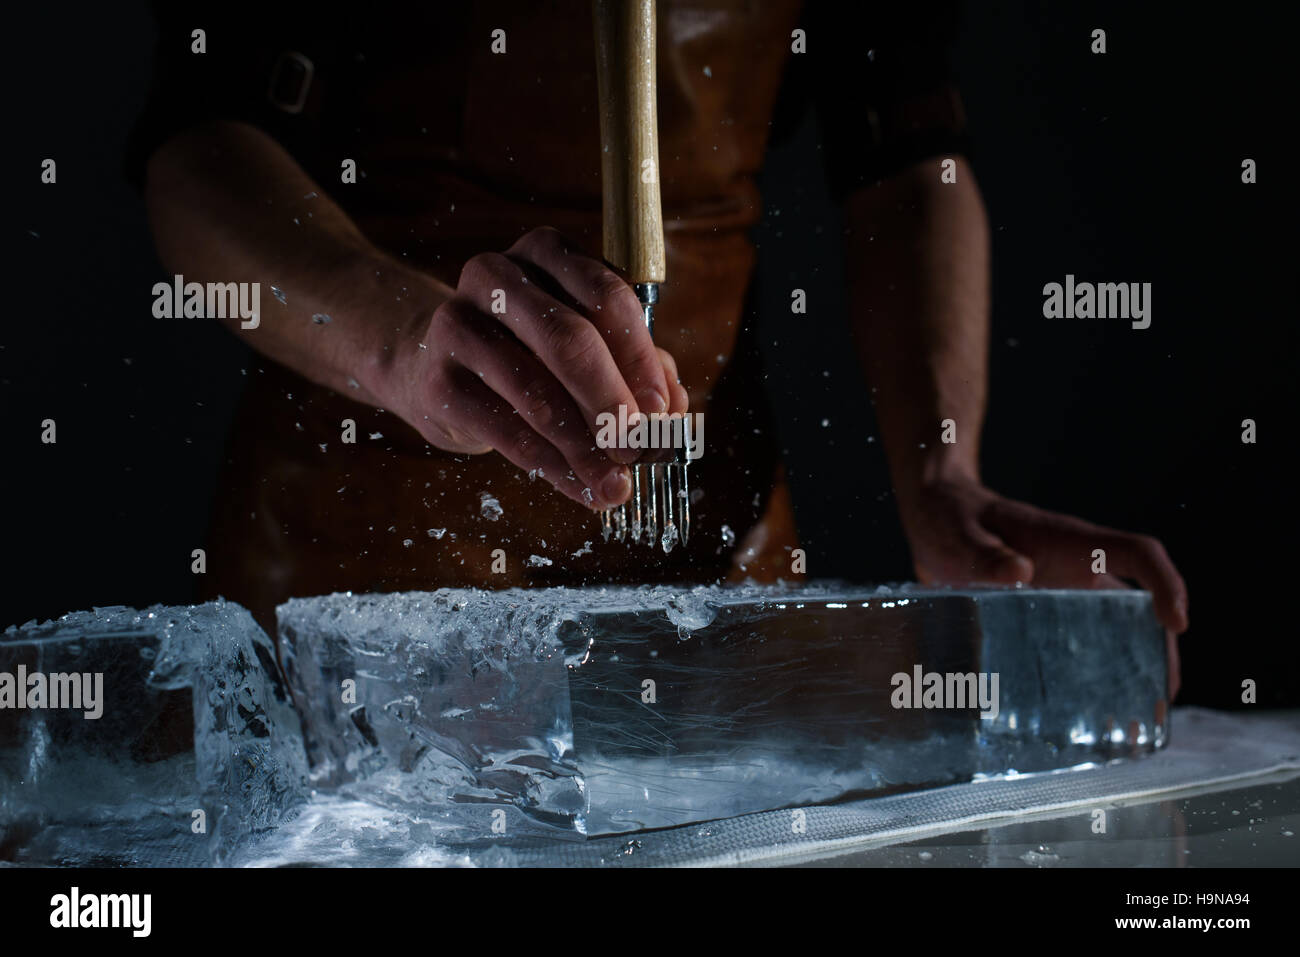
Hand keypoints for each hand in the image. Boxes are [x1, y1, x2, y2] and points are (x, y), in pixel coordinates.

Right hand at [383, 227, 688, 508]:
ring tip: (615, 485)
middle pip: (569, 339)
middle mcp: (497, 277)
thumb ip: (637, 368)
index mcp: (546, 253)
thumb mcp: (588, 345)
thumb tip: (674, 412)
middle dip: (611, 402)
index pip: (605, 296)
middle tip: (638, 448)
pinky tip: (579, 488)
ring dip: (584, 448)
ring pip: (536, 392)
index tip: (662, 411)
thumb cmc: (529, 353)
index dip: (639, 358)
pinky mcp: (437, 380)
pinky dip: (550, 465)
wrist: (435, 366)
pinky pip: (503, 430)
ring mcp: (458, 324)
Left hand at [896, 474, 1188, 696]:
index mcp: (1068, 541)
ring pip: (1113, 627)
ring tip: (1134, 719)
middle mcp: (1075, 566)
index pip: (1137, 553)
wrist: (934, 515)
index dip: (1165, 582)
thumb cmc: (949, 518)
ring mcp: (1062, 589)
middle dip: (1158, 648)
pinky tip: (1085, 707)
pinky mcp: (1043, 609)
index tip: (1176, 622)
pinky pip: (1079, 639)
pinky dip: (1090, 671)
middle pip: (1137, 604)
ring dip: (1129, 667)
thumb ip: (983, 554)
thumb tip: (1020, 573)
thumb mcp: (960, 535)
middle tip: (1163, 696)